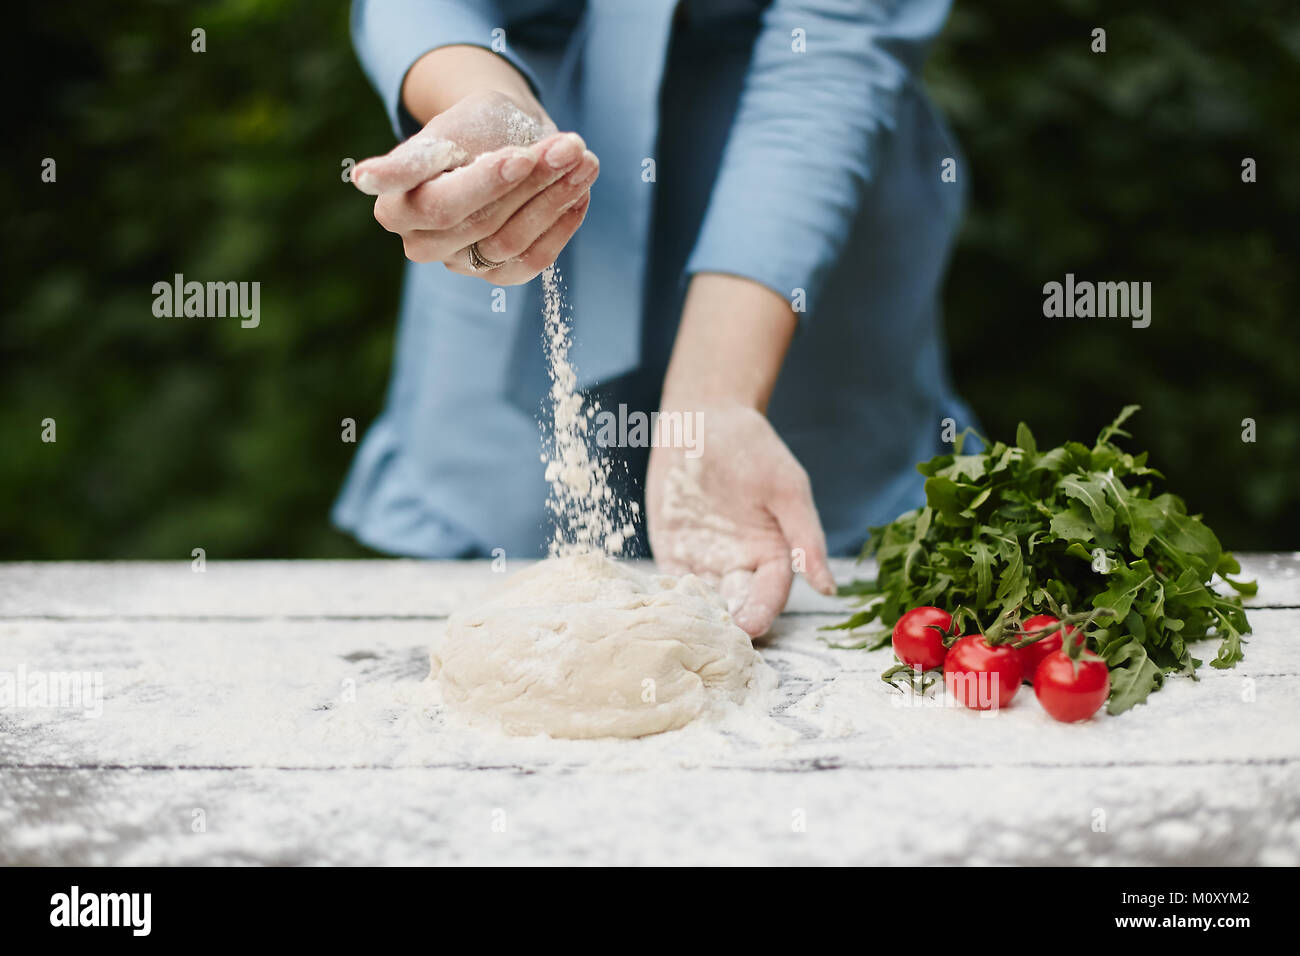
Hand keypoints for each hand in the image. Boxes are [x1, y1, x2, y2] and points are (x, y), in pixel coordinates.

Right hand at [351, 90, 597, 283]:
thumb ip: (423, 153)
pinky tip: (579, 193)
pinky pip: (532, 261)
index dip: (480, 183)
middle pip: (478, 222)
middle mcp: (419, 241)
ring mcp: (457, 263)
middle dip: (530, 182)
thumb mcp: (455, 123)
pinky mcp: (494, 275)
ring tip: (582, 159)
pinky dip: (562, 225)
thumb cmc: (475, 126)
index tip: (519, 157)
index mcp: (396, 203)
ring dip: (553, 199)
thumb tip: (363, 177)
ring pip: (509, 242)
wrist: (504, 139)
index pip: (436, 201)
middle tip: (569, 146)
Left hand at [646, 405, 836, 637]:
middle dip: (727, 625)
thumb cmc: (754, 449)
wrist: (704, 421)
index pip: (770, 595)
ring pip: (703, 602)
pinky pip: (671, 584)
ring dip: (696, 617)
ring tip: (684, 627)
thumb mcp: (786, 488)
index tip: (749, 627)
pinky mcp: (673, 553)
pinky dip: (667, 598)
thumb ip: (804, 538)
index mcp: (774, 555)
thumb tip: (828, 588)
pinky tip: (660, 605)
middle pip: (737, 607)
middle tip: (714, 639)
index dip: (761, 612)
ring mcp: (705, 561)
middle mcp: (740, 565)